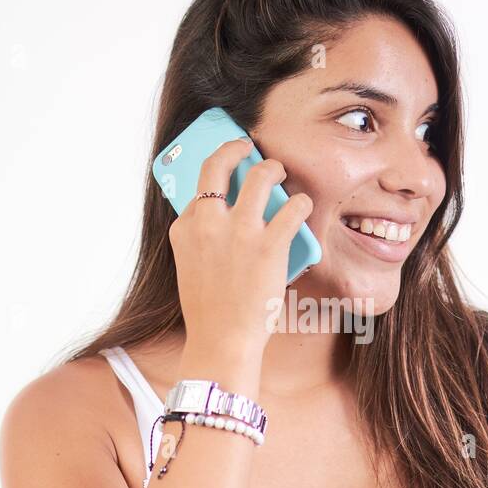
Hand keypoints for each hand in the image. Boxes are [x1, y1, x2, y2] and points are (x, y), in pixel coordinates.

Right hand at [168, 137, 312, 356]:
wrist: (222, 340)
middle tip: (246, 146)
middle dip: (234, 148)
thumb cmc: (209, 310)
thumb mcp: (190, 268)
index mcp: (185, 229)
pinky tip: (302, 205)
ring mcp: (240, 232)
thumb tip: (219, 219)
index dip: (214, 178)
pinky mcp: (270, 245)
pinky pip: (293, 208)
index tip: (224, 170)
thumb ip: (200, 240)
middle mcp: (209, 222)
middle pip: (218, 165)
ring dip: (273, 168)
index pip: (197, 189)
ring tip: (279, 171)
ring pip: (261, 176)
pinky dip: (300, 203)